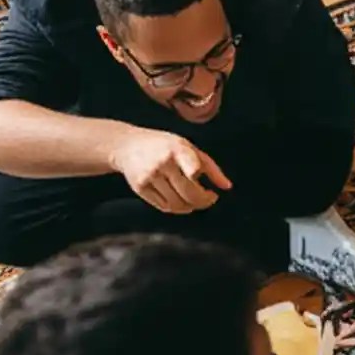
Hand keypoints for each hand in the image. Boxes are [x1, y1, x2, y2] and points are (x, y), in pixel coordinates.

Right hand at [109, 127, 232, 213]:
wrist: (126, 145)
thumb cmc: (164, 146)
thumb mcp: (188, 147)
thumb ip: (210, 167)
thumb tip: (227, 187)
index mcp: (177, 149)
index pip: (193, 168)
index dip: (202, 183)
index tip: (212, 192)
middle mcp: (162, 163)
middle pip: (189, 194)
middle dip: (203, 202)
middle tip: (209, 199)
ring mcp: (149, 176)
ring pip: (177, 204)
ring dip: (191, 207)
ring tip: (195, 199)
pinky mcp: (139, 187)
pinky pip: (164, 207)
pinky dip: (177, 208)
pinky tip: (180, 200)